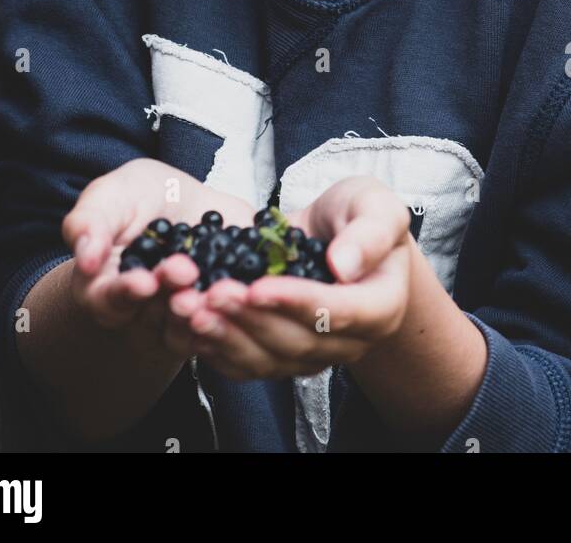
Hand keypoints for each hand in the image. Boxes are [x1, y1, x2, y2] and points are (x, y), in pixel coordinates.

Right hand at [61, 157, 253, 362]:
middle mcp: (141, 313)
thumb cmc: (136, 199)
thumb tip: (86, 257)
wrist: (182, 199)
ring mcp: (181, 318)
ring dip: (202, 310)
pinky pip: (227, 321)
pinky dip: (237, 308)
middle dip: (170, 294)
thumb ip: (90, 223)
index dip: (125, 293)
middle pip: (153, 316)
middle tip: (184, 271)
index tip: (143, 281)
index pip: (109, 301)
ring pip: (189, 328)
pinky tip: (245, 291)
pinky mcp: (219, 312)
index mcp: (105, 290)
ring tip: (213, 289)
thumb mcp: (109, 197)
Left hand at [182, 176, 411, 380]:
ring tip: (192, 309)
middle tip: (213, 293)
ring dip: (227, 337)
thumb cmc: (359, 215)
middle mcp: (349, 342)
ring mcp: (313, 355)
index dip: (297, 303)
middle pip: (298, 344)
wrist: (337, 235)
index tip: (258, 286)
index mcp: (381, 307)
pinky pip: (247, 365)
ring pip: (268, 361)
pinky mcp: (280, 357)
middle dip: (251, 319)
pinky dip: (216, 348)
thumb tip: (344, 266)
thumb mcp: (375, 205)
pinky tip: (189, 324)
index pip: (339, 314)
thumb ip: (370, 231)